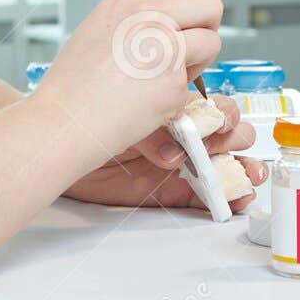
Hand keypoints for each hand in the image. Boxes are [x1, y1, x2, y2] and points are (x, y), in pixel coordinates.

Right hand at [33, 0, 223, 172]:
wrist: (63, 120)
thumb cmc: (75, 86)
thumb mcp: (100, 30)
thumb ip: (136, 19)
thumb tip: (171, 20)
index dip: (191, 8)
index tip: (183, 27)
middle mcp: (148, 14)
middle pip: (210, 4)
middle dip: (207, 29)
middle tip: (188, 52)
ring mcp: (163, 44)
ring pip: (212, 41)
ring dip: (198, 62)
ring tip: (165, 79)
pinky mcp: (173, 78)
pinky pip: (197, 81)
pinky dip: (181, 94)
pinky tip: (152, 101)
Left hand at [65, 96, 266, 211]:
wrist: (59, 143)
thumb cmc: (87, 117)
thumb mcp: (125, 112)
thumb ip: (154, 126)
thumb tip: (174, 151)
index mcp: (173, 101)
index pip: (212, 105)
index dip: (224, 113)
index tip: (221, 118)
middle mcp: (179, 130)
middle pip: (225, 132)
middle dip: (234, 136)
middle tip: (225, 140)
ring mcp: (178, 160)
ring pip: (222, 161)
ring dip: (239, 165)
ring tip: (240, 170)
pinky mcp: (170, 189)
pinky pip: (205, 195)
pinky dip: (226, 198)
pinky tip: (237, 197)